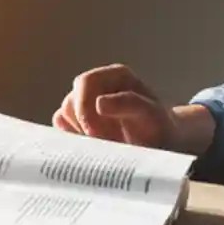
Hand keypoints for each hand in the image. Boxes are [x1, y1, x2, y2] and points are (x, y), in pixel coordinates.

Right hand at [52, 64, 180, 147]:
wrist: (161, 148)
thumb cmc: (158, 129)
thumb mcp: (151, 115)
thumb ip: (129, 104)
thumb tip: (99, 103)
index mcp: (115, 75)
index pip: (85, 83)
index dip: (85, 108)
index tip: (97, 135)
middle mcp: (98, 86)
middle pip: (72, 100)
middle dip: (84, 126)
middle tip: (104, 144)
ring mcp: (85, 104)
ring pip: (64, 115)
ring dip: (80, 134)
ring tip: (106, 145)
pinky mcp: (78, 122)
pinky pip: (62, 128)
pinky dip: (74, 139)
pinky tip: (94, 148)